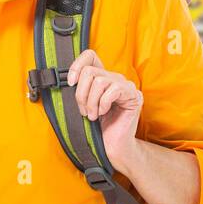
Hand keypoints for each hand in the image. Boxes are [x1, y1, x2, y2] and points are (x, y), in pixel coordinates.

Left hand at [67, 49, 141, 173]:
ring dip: (91, 101)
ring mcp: (126, 86)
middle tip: (84, 111)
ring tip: (93, 115)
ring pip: (99, 81)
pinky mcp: (133, 96)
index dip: (76, 65)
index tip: (70, 82)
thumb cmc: (98, 128)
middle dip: (81, 94)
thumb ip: (80, 89)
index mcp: (103, 78)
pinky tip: (103, 113)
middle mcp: (115, 78)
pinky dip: (103, 103)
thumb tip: (69, 79)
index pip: (90, 56)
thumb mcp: (84, 104)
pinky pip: (113, 90)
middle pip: (90, 71)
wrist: (112, 147)